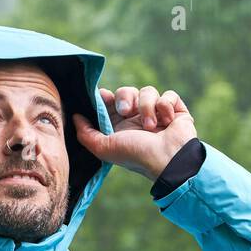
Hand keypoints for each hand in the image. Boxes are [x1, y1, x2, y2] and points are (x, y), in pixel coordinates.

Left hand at [73, 84, 196, 181]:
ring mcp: (157, 113)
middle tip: (126, 111)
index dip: (107, 97)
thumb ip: (86, 134)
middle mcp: (138, 118)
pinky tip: (167, 121)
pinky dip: (165, 106)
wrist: (168, 160)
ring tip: (151, 126)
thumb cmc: (136, 156)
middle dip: (125, 97)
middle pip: (127, 91)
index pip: (111, 102)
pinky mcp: (175, 110)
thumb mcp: (104, 148)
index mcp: (121, 126)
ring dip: (147, 106)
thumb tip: (75, 116)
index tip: (104, 96)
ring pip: (148, 91)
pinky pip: (168, 95)